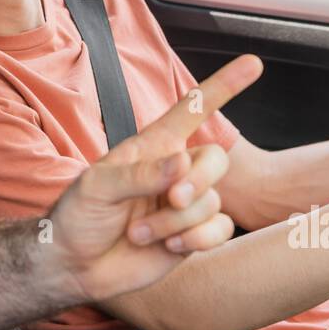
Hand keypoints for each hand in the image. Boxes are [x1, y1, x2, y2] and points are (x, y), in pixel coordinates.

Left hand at [46, 54, 262, 303]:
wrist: (75, 265)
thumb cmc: (78, 215)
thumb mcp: (97, 187)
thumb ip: (140, 174)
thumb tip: (182, 164)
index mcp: (152, 146)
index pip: (192, 110)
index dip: (223, 87)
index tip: (253, 63)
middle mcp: (174, 170)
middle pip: (215, 159)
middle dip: (199, 180)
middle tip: (172, 199)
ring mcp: (186, 203)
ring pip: (211, 201)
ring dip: (176, 222)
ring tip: (139, 234)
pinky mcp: (193, 235)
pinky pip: (220, 229)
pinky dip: (196, 239)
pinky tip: (168, 246)